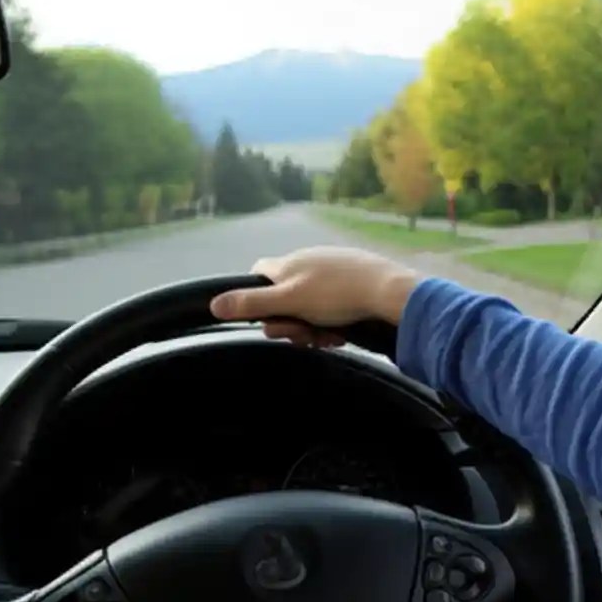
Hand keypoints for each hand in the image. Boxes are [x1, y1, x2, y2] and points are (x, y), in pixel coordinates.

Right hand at [209, 246, 420, 346]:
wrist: (389, 291)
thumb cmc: (336, 294)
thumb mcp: (289, 301)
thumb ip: (252, 303)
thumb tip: (213, 303)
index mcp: (289, 263)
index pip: (259, 273)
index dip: (255, 297)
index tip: (266, 317)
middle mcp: (309, 263)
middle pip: (285, 298)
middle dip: (290, 322)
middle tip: (303, 336)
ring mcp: (333, 271)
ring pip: (311, 308)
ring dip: (313, 328)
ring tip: (328, 338)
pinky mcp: (355, 283)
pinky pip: (334, 308)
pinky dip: (334, 324)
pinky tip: (343, 334)